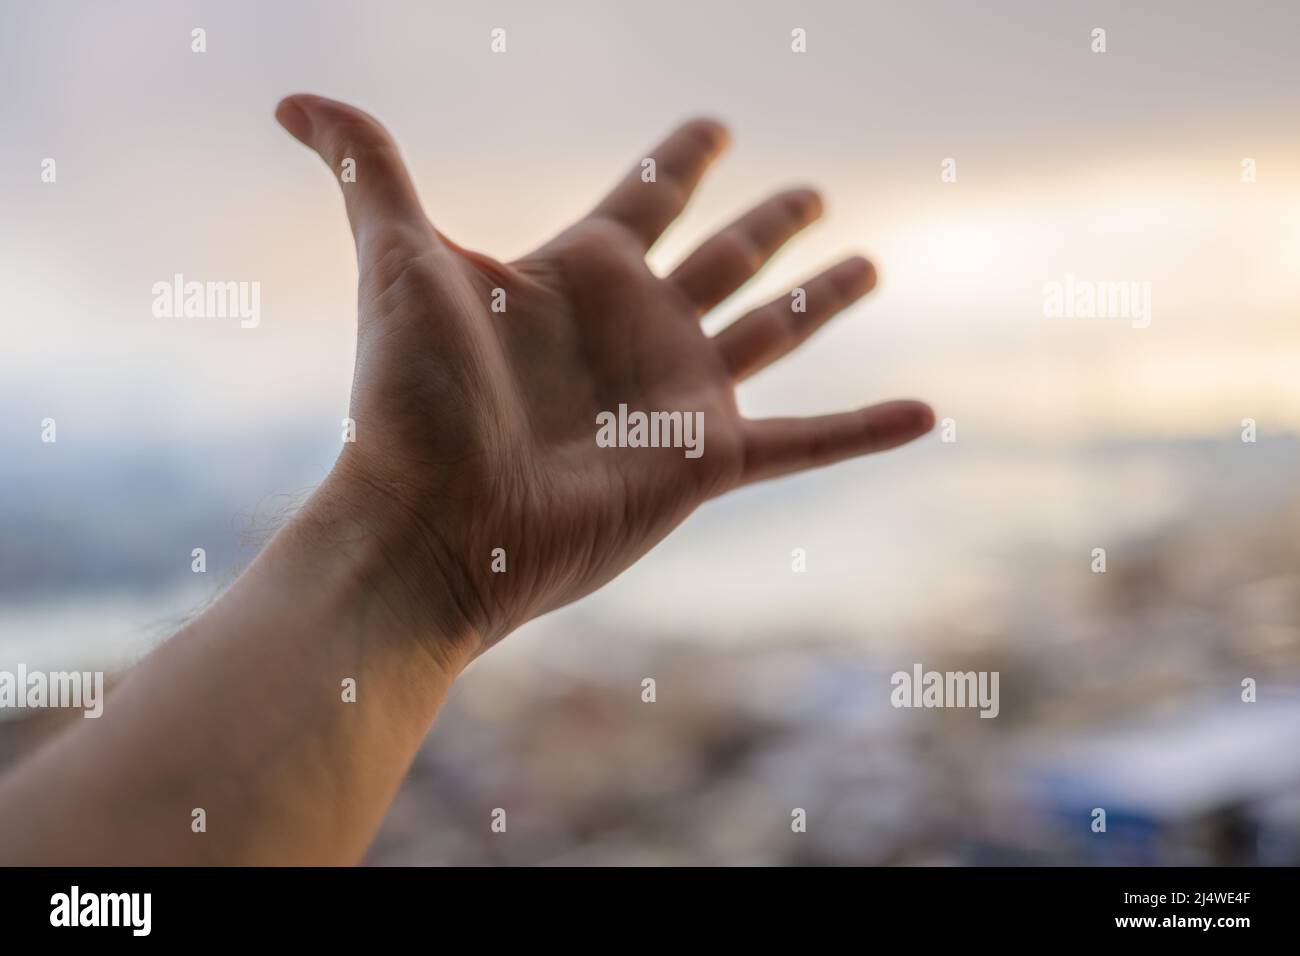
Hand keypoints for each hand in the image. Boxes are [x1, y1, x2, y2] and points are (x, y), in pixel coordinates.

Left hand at [276, 94, 933, 657]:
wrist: (433, 521)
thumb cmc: (408, 396)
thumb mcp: (397, 259)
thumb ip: (366, 167)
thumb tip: (291, 99)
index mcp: (577, 274)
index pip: (646, 195)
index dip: (682, 156)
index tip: (713, 126)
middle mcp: (637, 328)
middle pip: (722, 257)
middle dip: (767, 223)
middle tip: (807, 193)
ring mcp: (679, 393)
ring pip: (772, 331)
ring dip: (820, 299)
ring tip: (869, 264)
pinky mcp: (711, 458)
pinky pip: (811, 439)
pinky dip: (868, 429)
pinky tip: (928, 411)